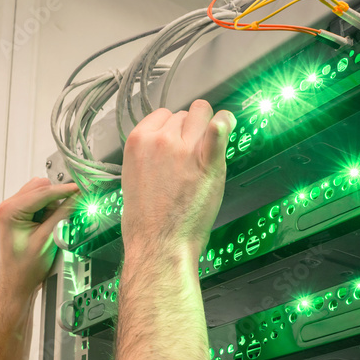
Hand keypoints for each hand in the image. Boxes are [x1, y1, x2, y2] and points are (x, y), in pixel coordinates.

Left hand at [0, 178, 78, 298]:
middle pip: (40, 188)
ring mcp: (12, 211)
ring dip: (51, 207)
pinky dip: (47, 212)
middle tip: (61, 219)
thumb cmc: (24, 269)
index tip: (80, 189)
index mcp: (10, 210)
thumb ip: (64, 214)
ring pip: (40, 195)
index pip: (43, 192)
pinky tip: (48, 227)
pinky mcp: (19, 216)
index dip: (64, 190)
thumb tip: (77, 198)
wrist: (17, 284)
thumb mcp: (48, 239)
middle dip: (55, 201)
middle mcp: (8, 207)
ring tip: (50, 228)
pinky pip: (38, 204)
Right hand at [120, 100, 235, 261]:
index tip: (176, 142)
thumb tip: (163, 147)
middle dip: (189, 130)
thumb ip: (149, 156)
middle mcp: (161, 140)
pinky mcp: (208, 163)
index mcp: (138, 142)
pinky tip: (226, 124)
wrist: (159, 245)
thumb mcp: (133, 178)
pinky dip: (225, 124)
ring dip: (206, 128)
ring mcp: (185, 149)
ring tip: (206, 149)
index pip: (162, 115)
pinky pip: (220, 130)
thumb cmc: (145, 222)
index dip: (171, 129)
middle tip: (191, 154)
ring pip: (202, 115)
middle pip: (184, 114)